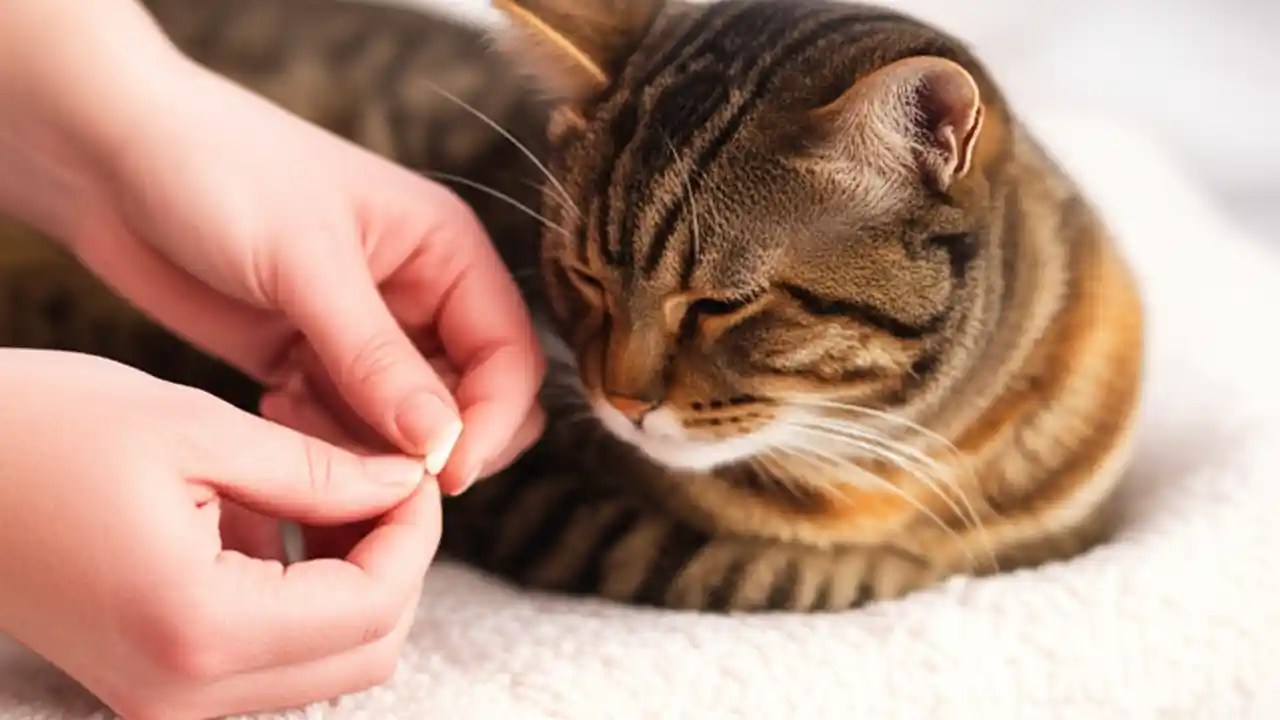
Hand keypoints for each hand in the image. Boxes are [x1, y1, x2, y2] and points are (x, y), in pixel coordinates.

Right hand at [0, 350, 438, 718]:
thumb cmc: (40, 431)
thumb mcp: (194, 429)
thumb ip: (318, 468)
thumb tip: (406, 482)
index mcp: (199, 629)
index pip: (374, 605)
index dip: (414, 532)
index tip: (411, 466)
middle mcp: (185, 693)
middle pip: (365, 649)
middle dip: (395, 559)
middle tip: (382, 477)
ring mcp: (165, 698)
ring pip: (326, 658)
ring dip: (354, 575)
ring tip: (334, 486)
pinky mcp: (154, 680)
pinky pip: (270, 653)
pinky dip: (302, 590)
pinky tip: (276, 513)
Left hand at [3, 24, 543, 493]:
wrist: (106, 156)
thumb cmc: (215, 172)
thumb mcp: (306, 263)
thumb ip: (376, 359)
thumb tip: (443, 444)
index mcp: (447, 252)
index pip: (510, 356)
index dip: (491, 421)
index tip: (443, 473)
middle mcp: (419, 296)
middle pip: (473, 400)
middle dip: (435, 442)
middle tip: (377, 463)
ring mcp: (364, 333)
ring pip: (407, 426)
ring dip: (367, 444)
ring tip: (300, 406)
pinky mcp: (309, 361)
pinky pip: (346, 428)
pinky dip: (321, 438)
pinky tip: (274, 398)